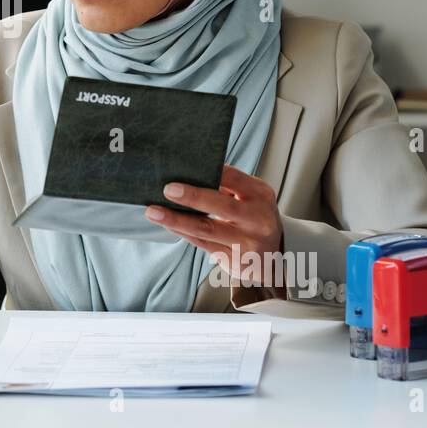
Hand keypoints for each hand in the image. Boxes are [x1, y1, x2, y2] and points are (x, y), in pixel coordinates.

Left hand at [145, 164, 284, 286]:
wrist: (273, 258)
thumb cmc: (254, 219)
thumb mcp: (251, 197)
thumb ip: (229, 185)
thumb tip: (191, 171)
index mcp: (260, 196)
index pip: (234, 179)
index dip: (211, 173)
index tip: (185, 168)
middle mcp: (257, 219)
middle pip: (222, 206)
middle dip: (193, 197)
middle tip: (168, 189)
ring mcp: (246, 242)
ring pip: (206, 229)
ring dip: (176, 219)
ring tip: (154, 211)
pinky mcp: (233, 259)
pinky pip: (202, 244)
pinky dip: (182, 232)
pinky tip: (167, 224)